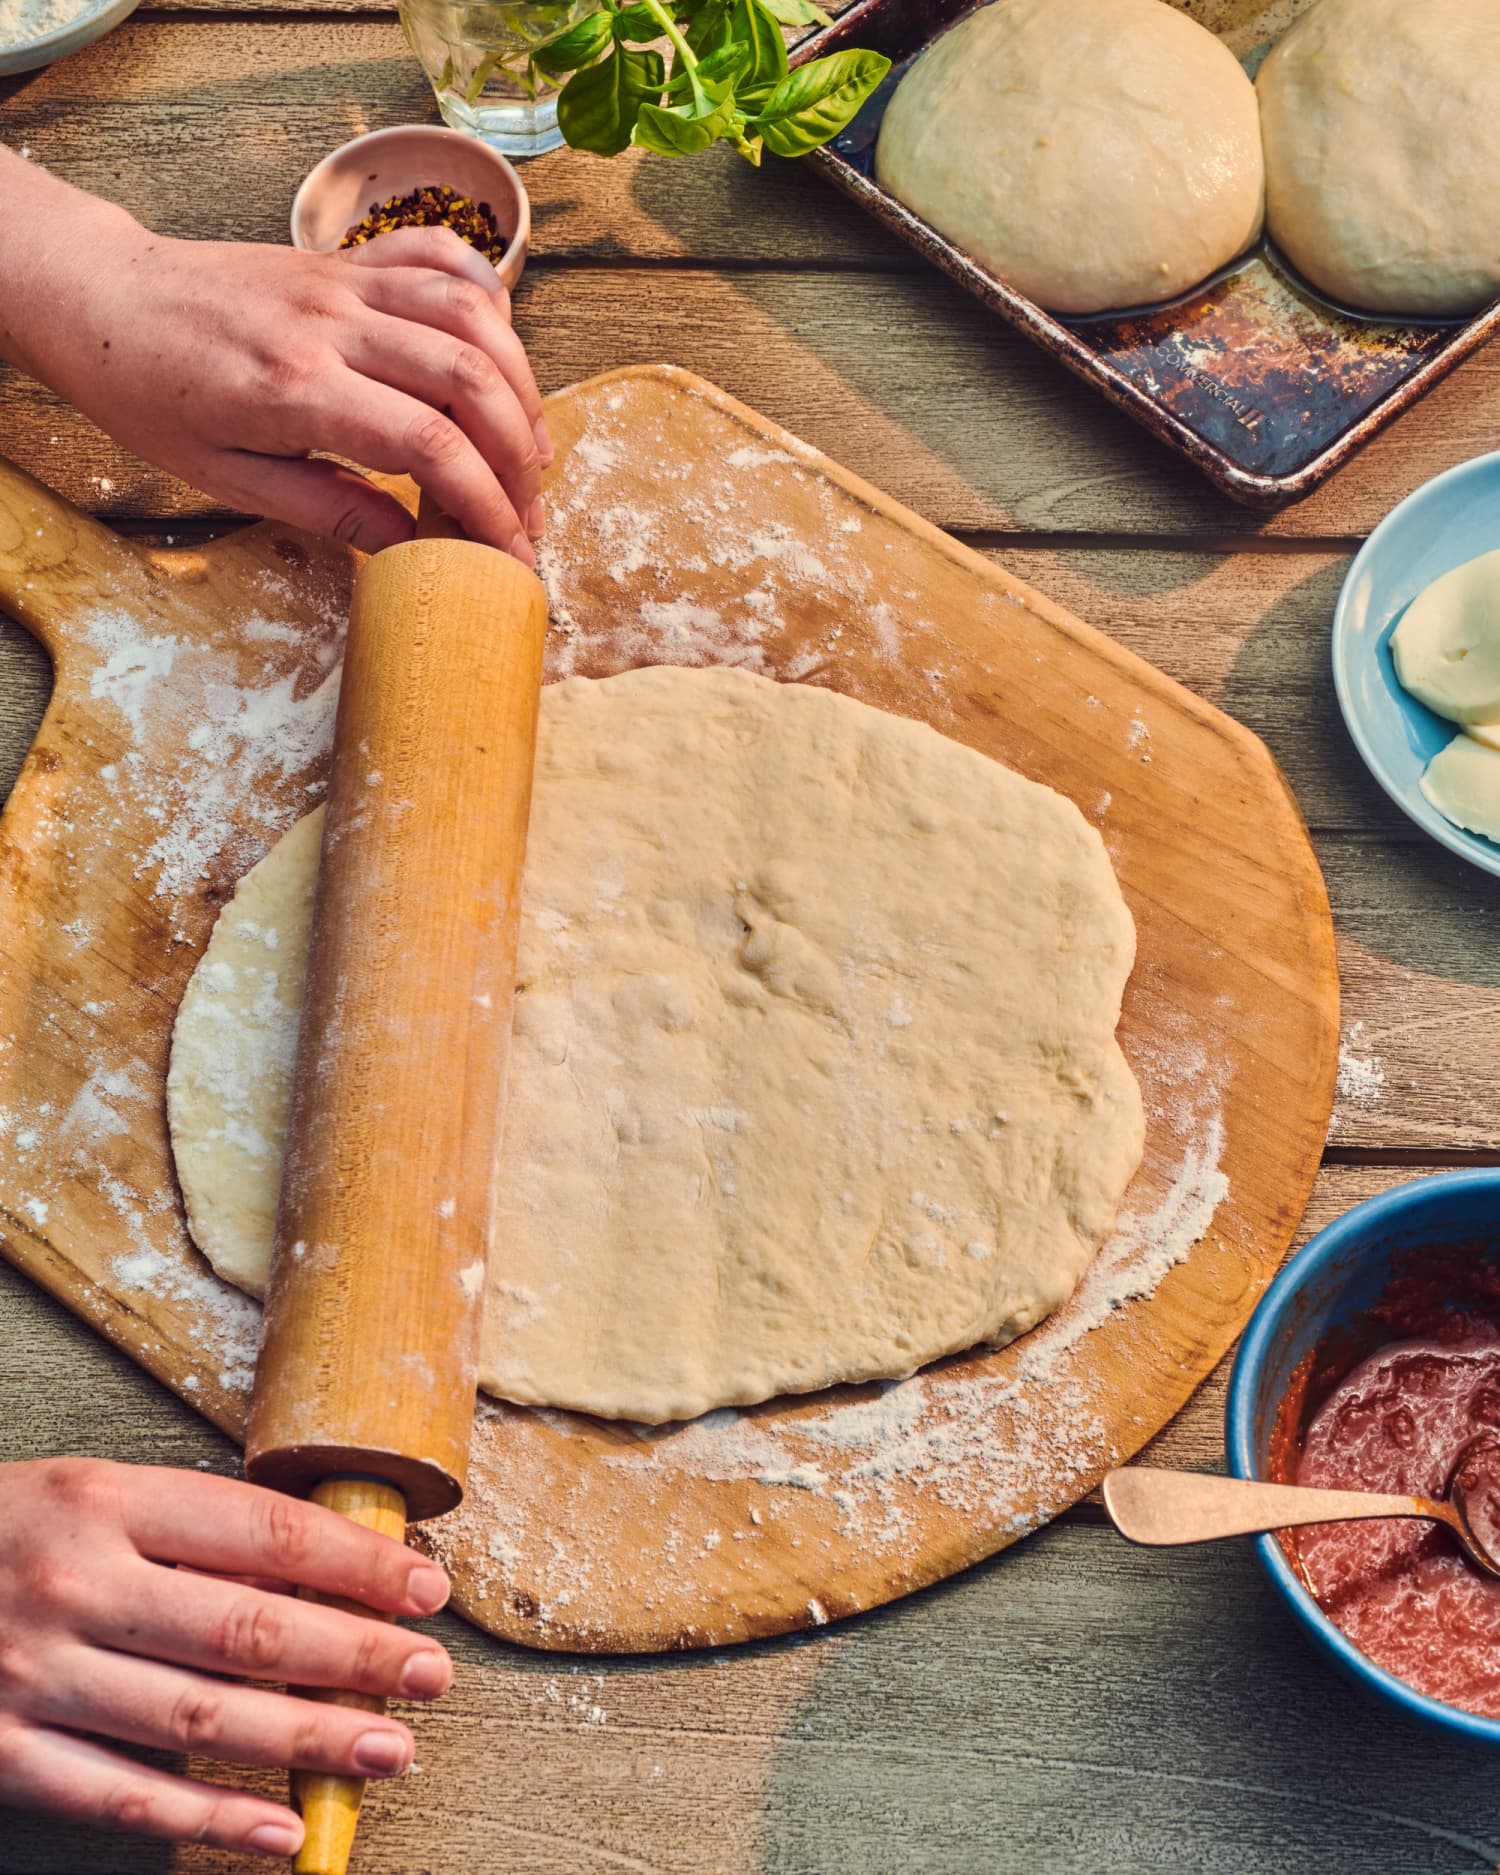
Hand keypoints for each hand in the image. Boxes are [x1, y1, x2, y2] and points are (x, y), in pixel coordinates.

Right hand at [0, 1457, 453, 1857]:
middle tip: (431, 1675)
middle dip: (355, 1655)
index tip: (425, 1588)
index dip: (355, 1563)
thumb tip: (321, 1571)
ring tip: (392, 1748)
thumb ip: (192, 1532)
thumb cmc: (8, 1533)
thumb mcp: (92, 1497)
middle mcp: (75, 1585)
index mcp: (106, 1501)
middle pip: (246, 1629)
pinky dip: (210, 1820)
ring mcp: (35, 1677)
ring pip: (201, 1719)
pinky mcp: (4, 1755)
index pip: (264, 1531)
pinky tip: (281, 1828)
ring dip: (310, 1741)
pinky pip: (124, 1794)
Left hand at [1, 154, 549, 561]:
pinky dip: (489, 298)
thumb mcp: (228, 480)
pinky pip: (439, 256)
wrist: (105, 300)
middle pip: (468, 378)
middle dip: (520, 454)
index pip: (428, 443)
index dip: (486, 503)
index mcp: (296, 388)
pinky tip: (500, 350)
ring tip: (531, 447)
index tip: (510, 550)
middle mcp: (331, 323)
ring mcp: (344, 280)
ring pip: (472, 315)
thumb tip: (412, 545)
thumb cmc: (154, 394)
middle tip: (529, 511)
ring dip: (522, 385)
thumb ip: (329, 508)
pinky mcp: (347, 259)